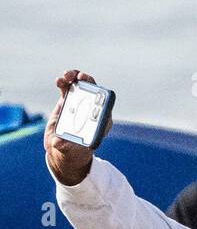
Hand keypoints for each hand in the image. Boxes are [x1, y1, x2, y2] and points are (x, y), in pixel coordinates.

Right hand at [45, 69, 108, 186]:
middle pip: (94, 93)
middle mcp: (92, 112)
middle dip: (89, 82)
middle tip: (79, 78)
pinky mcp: (69, 102)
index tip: (94, 91)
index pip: (105, 108)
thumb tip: (59, 142)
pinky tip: (59, 81)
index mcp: (100, 124)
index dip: (101, 97)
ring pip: (81, 87)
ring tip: (65, 76)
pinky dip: (64, 82)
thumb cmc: (71, 152)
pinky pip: (69, 88)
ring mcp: (81, 106)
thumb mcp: (68, 150)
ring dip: (75, 78)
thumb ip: (64, 146)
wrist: (62, 149)